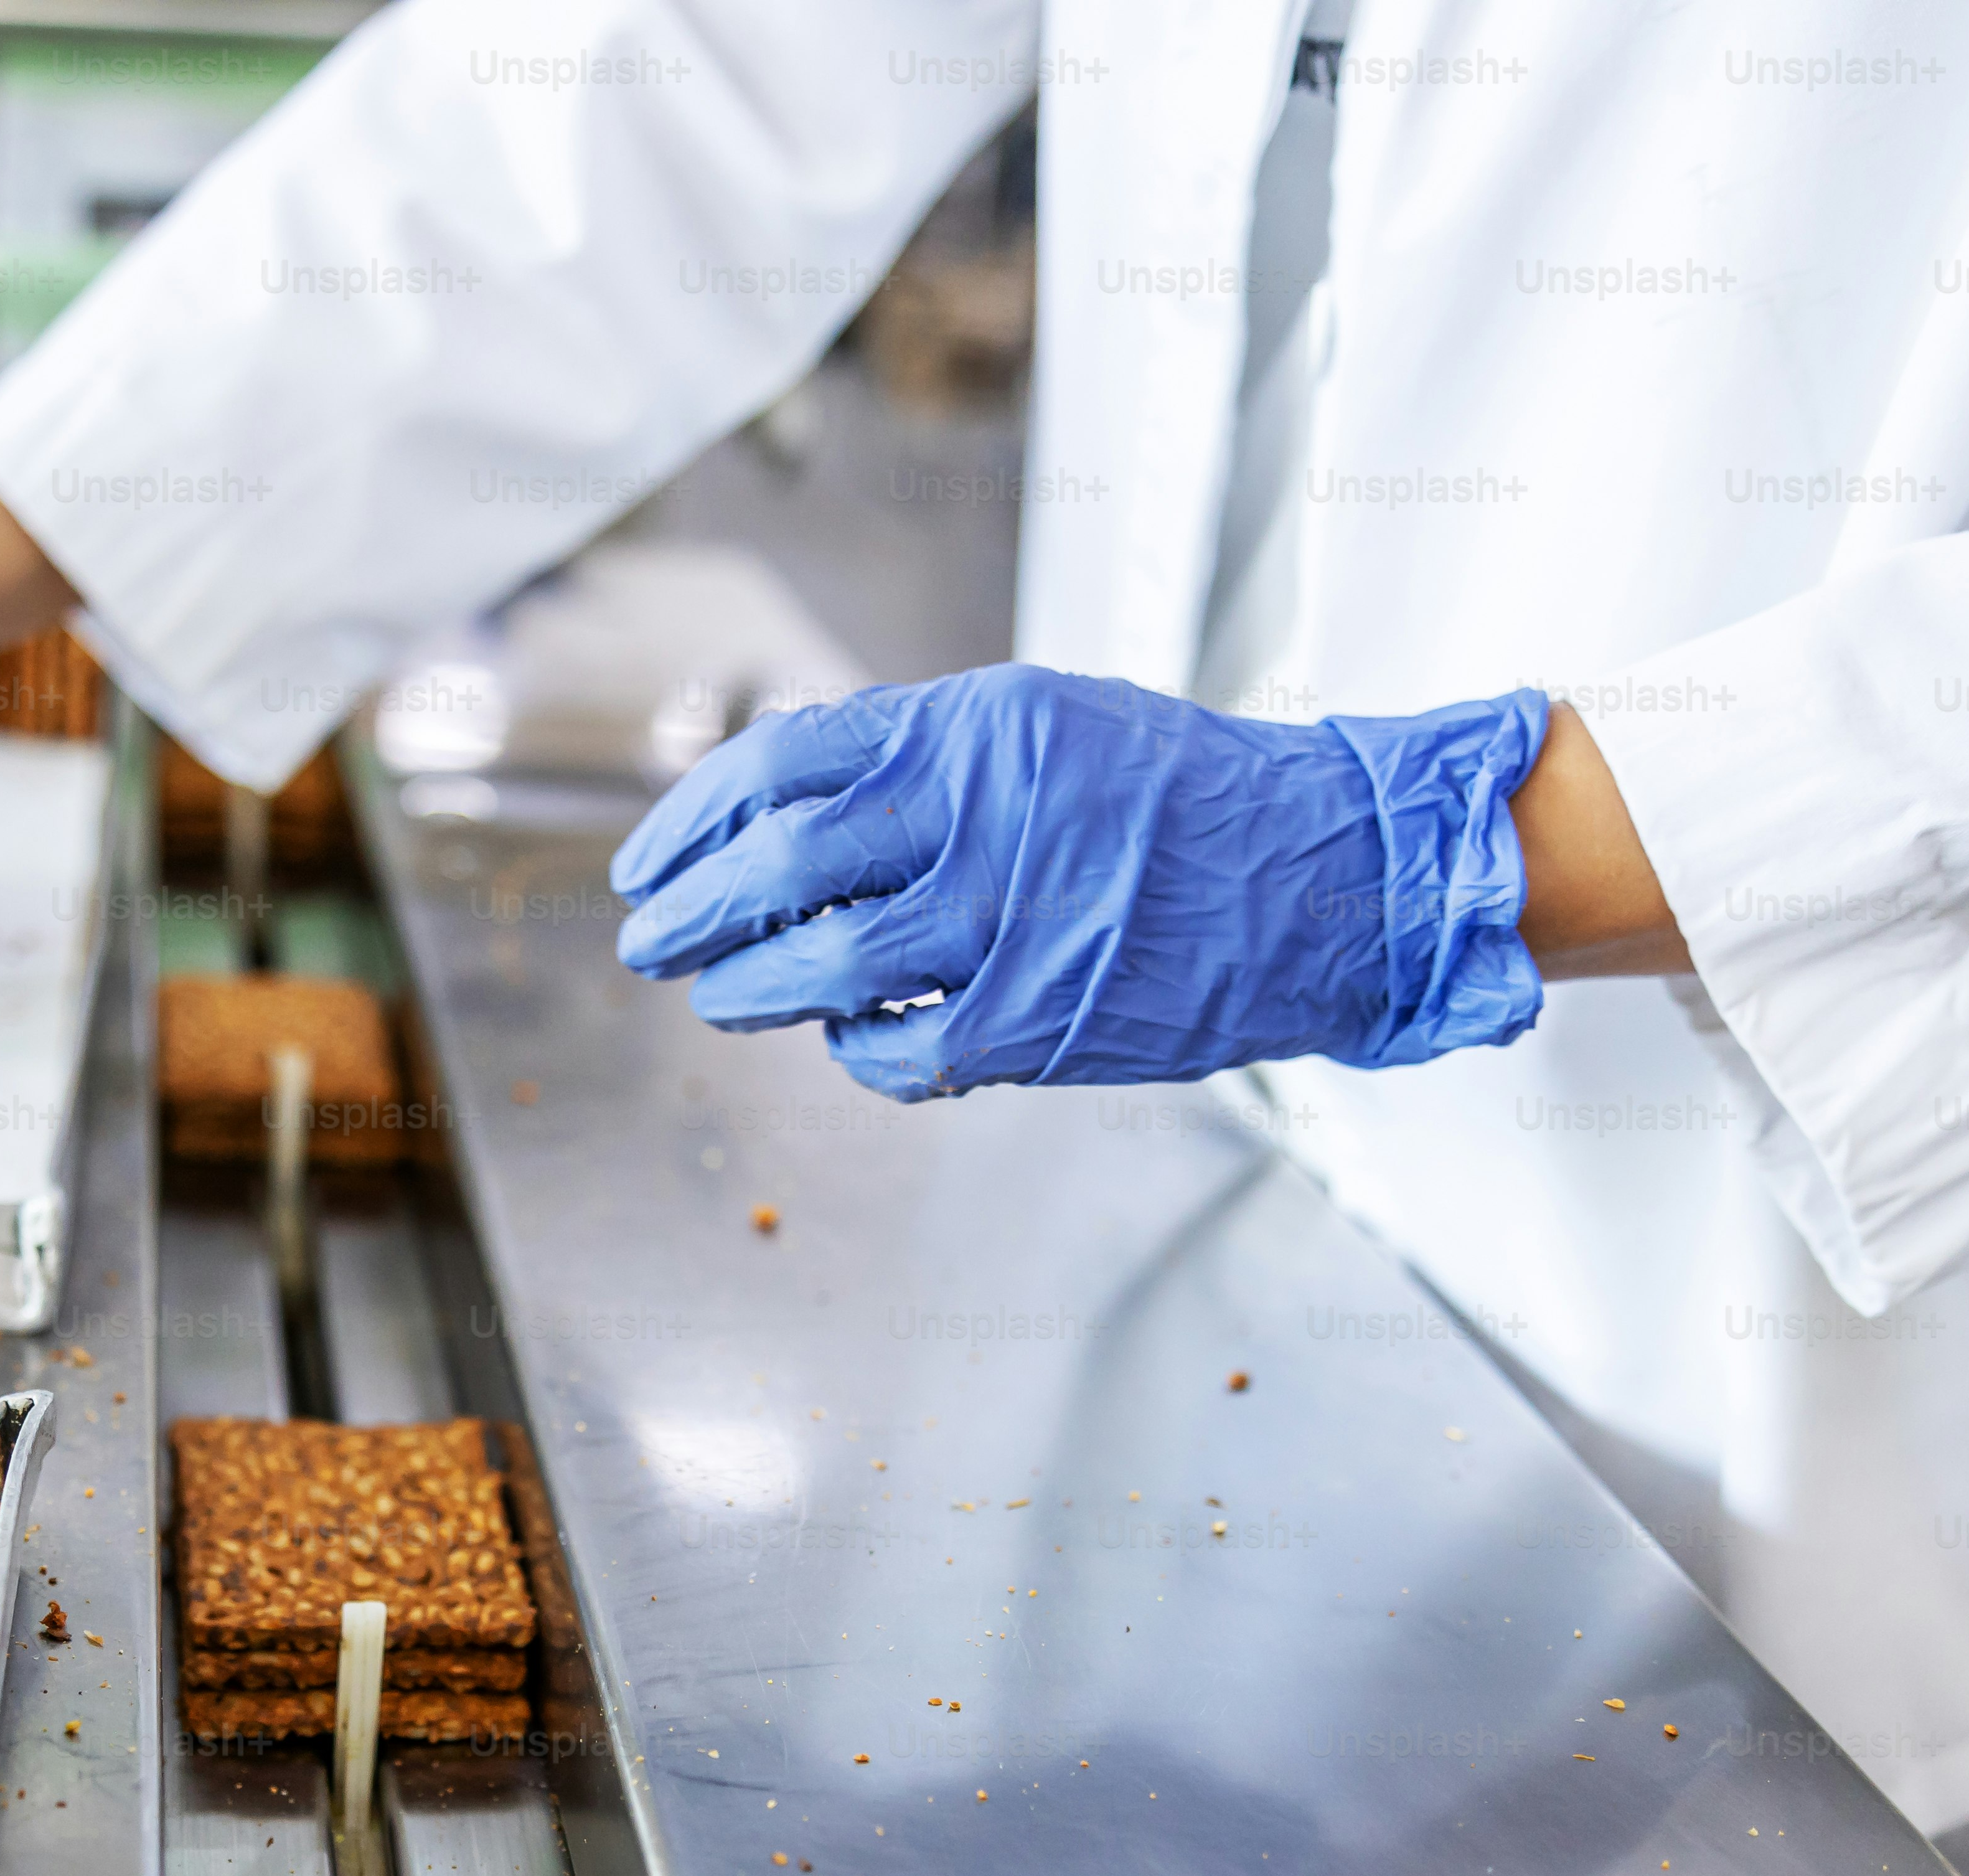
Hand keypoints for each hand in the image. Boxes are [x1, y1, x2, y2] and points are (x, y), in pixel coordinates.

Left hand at [609, 666, 1558, 1097]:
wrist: (1324, 876)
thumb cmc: (1181, 802)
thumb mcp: (1043, 730)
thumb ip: (918, 759)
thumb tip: (779, 807)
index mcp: (970, 728)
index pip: (778, 765)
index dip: (689, 821)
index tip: (645, 865)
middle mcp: (979, 815)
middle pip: (776, 868)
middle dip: (688, 916)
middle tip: (648, 945)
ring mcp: (1008, 921)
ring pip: (818, 968)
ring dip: (748, 991)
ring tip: (722, 997)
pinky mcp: (1038, 1019)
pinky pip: (899, 1051)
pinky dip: (856, 1053)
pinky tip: (851, 1039)